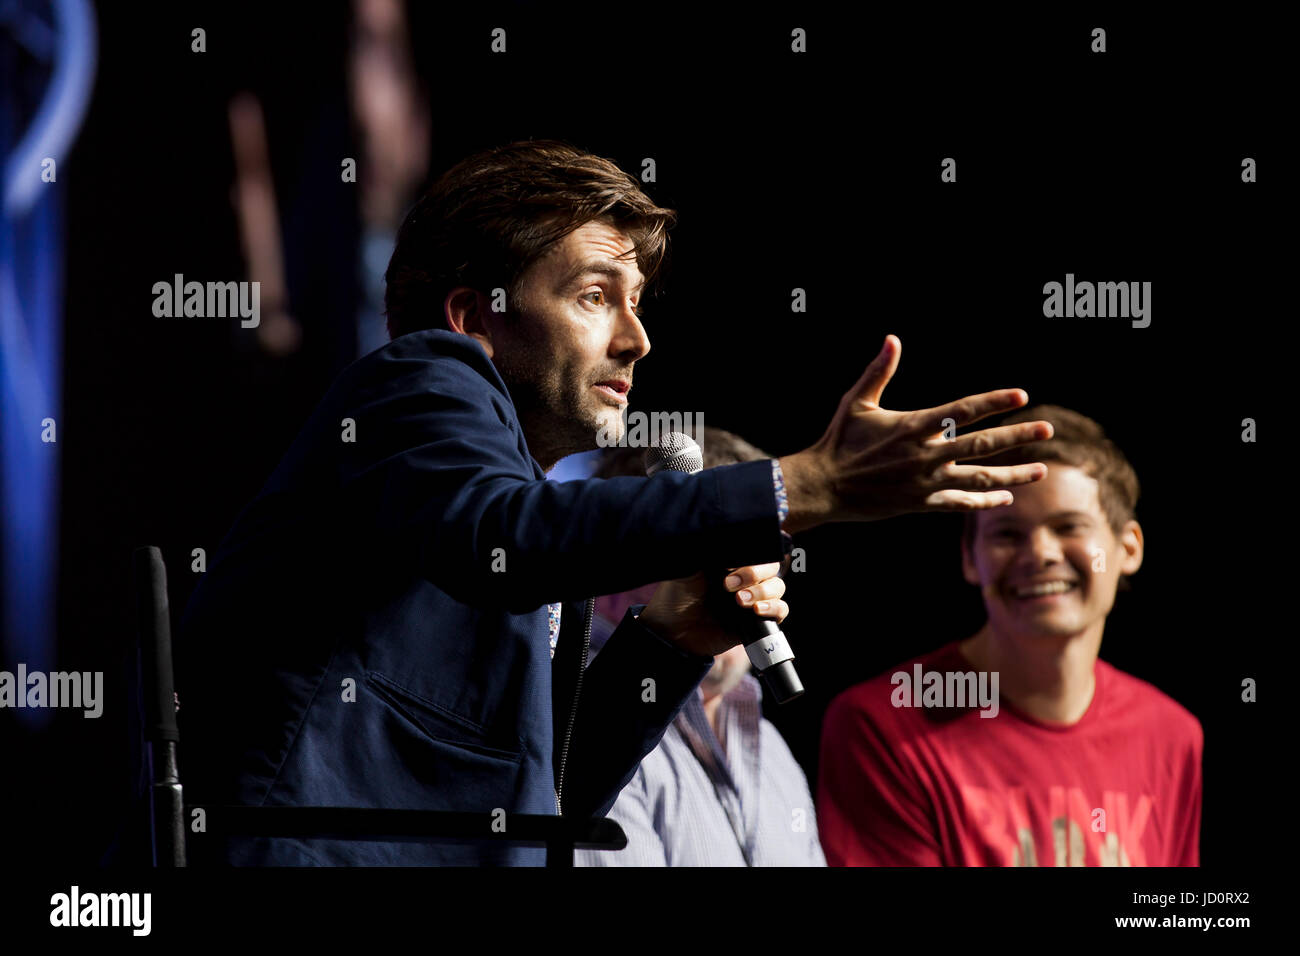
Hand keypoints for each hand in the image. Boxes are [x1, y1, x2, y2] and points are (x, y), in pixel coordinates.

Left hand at [638, 561, 787, 658]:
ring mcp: (753, 598)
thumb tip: (717, 529)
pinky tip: (756, 610)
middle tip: (728, 584)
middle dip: (754, 573)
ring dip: (762, 591)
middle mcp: (746, 577)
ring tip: (739, 600)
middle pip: (771, 566)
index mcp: (733, 560)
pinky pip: (781, 610)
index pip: (758, 548)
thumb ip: (704, 550)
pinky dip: (773, 607)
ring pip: (777, 587)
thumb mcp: (688, 567)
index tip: (730, 563)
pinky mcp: (758, 620)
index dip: (754, 551)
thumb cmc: (677, 595)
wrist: (674, 631)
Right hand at [778, 335, 1052, 532]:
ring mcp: (925, 482)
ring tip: (1042, 470)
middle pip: (981, 444)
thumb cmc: (839, 440)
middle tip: (1047, 429)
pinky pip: (959, 504)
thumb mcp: (857, 402)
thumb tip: (892, 339)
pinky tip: (1005, 499)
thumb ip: (879, 371)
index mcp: (913, 426)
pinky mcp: (920, 503)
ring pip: (979, 478)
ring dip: (1013, 474)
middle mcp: (924, 455)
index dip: (993, 401)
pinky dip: (983, 502)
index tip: (1020, 395)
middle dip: (1018, 436)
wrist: (823, 486)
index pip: (962, 411)